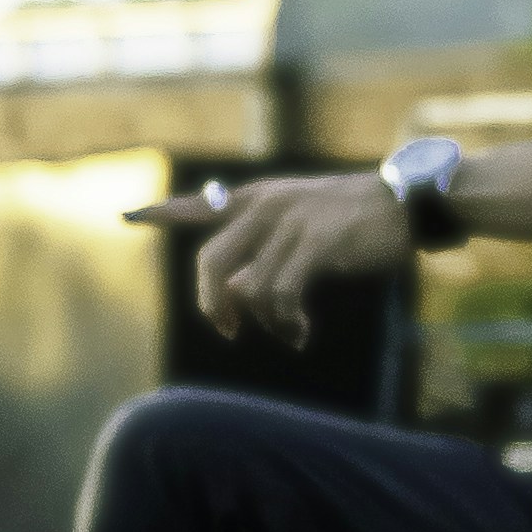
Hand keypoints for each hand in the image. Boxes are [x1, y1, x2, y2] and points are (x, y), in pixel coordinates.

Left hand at [169, 170, 412, 342]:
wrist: (404, 204)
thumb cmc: (353, 220)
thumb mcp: (299, 223)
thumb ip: (261, 250)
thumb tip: (235, 293)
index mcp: (258, 198)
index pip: (198, 205)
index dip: (162, 213)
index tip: (128, 215)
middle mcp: (266, 206)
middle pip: (211, 262)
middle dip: (212, 305)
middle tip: (229, 330)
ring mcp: (289, 223)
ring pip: (248, 288)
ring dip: (265, 323)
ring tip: (290, 333)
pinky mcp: (315, 244)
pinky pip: (280, 295)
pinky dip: (286, 323)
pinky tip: (299, 333)